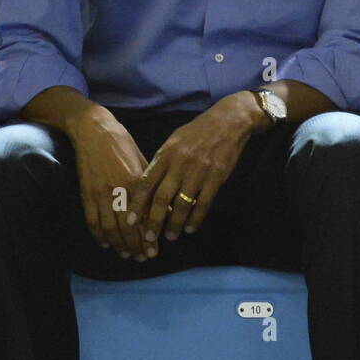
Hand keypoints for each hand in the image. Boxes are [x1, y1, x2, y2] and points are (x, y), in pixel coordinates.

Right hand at [69, 110, 149, 259]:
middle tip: (143, 257)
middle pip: (128, 227)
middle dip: (136, 245)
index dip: (149, 236)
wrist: (95, 131)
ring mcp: (100, 193)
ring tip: (126, 255)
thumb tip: (165, 206)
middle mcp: (119, 191)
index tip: (155, 249)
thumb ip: (151, 185)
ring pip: (110, 227)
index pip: (144, 217)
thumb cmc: (123, 145)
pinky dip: (98, 235)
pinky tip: (105, 244)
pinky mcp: (86, 193)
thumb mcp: (143, 162)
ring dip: (118, 244)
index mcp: (136, 182)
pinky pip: (92, 220)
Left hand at [130, 92, 260, 247]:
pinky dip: (196, 218)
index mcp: (166, 154)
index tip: (131, 221)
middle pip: (162, 198)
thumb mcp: (174, 141)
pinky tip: (190, 228)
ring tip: (170, 236)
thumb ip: (161, 161)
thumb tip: (148, 184)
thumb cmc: (197, 131)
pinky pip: (204, 203)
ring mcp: (199, 171)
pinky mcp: (217, 177)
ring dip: (175, 224)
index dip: (137, 204)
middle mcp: (180, 164)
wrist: (228, 121)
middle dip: (154, 221)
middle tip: (149, 238)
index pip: (146, 183)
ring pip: (183, 204)